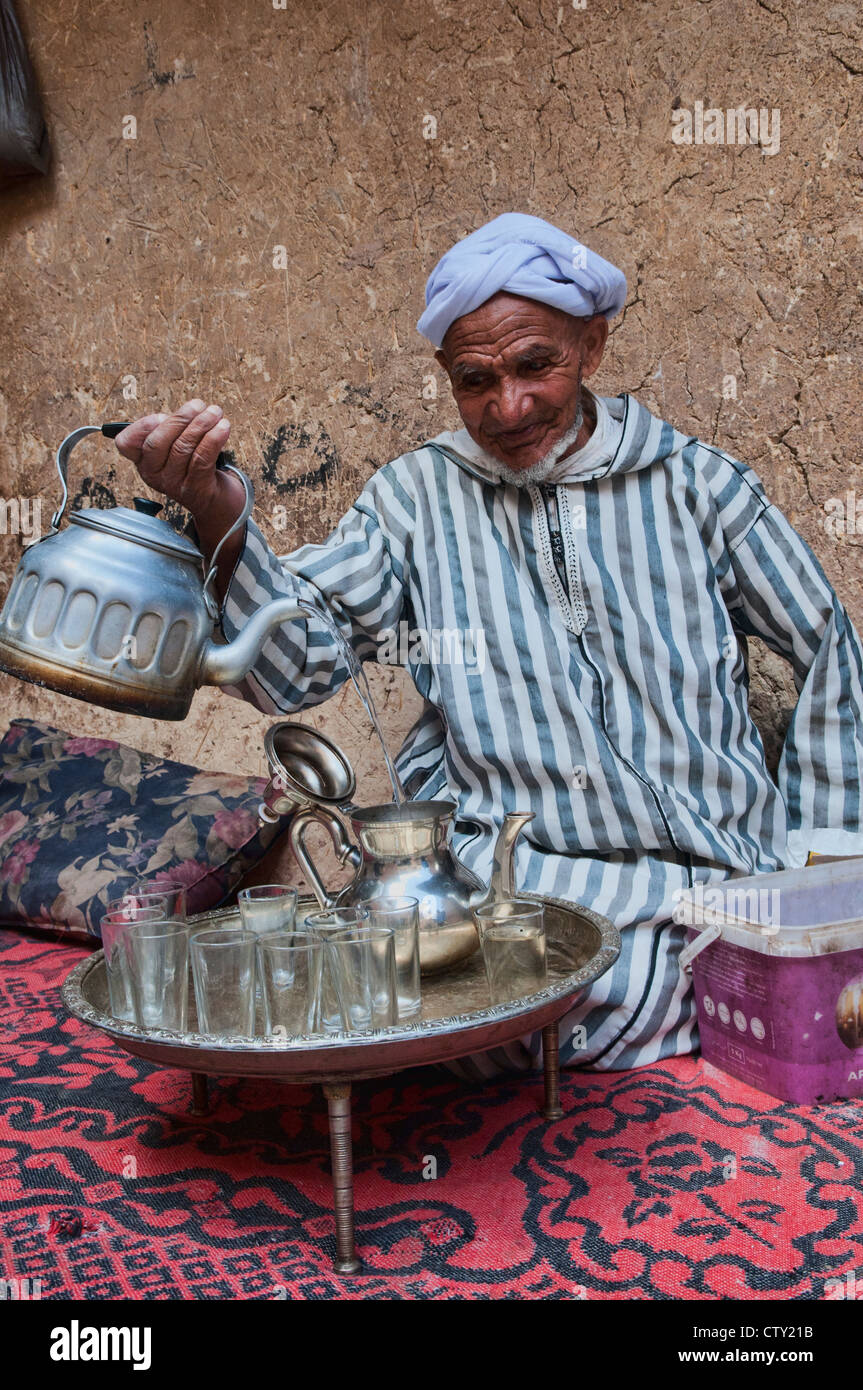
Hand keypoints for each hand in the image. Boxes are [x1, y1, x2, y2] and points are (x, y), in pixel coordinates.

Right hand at [114, 399, 232, 512]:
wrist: (213, 499)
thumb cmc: (194, 466)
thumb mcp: (175, 446)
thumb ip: (172, 429)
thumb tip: (184, 413)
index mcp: (143, 460)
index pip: (126, 443)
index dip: (142, 426)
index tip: (161, 415)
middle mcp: (154, 474)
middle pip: (157, 442)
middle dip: (179, 419)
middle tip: (198, 405)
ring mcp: (173, 483)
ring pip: (183, 447)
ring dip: (202, 424)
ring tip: (215, 412)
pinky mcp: (195, 488)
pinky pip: (202, 458)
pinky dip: (214, 438)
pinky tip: (223, 427)